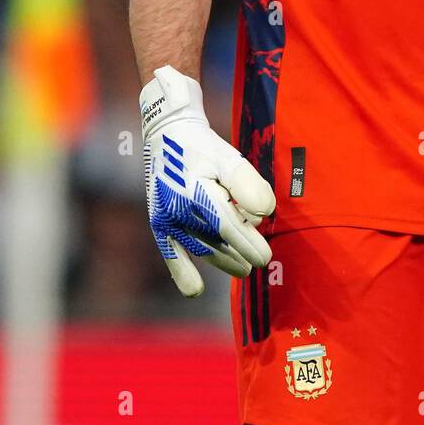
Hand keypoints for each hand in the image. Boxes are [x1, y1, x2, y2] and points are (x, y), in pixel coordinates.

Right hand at [140, 65, 275, 296]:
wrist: (167, 133)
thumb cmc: (203, 146)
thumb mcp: (230, 158)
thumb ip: (248, 184)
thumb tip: (264, 213)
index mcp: (198, 194)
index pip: (230, 229)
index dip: (248, 245)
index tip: (265, 258)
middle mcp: (180, 210)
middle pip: (217, 242)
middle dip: (240, 254)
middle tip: (259, 262)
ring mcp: (167, 218)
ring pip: (201, 248)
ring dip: (222, 261)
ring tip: (240, 269)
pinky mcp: (159, 221)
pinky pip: (171, 252)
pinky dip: (182, 272)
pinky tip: (194, 290)